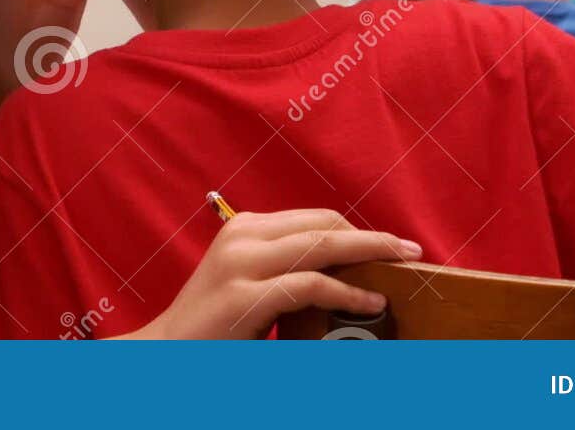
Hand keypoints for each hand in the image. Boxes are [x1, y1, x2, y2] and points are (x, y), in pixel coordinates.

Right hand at [127, 209, 423, 338]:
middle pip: (324, 224)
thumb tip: (349, 274)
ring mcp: (241, 263)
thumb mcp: (254, 287)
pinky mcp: (243, 296)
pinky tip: (372, 302)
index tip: (390, 246)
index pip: (315, 218)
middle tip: (409, 250)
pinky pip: (309, 285)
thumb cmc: (215, 328)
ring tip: (403, 265)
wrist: (165, 356)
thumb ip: (290, 272)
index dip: (358, 230)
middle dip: (373, 237)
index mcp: (246, 228)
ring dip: (370, 254)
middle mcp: (243, 236)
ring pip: (322, 245)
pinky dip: (347, 293)